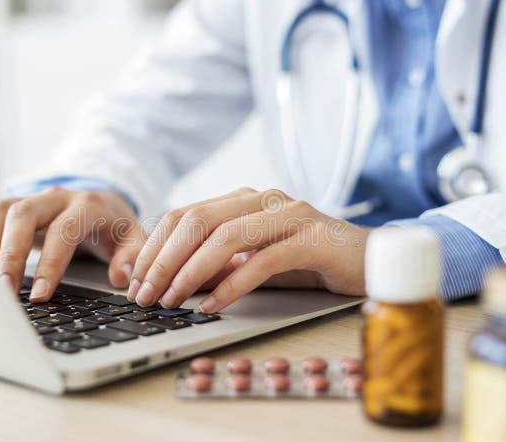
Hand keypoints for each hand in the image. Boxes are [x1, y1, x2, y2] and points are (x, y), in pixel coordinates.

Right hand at [0, 187, 145, 301]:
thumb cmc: (115, 227)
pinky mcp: (14, 209)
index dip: (51, 262)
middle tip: (5, 291)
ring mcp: (32, 200)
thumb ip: (133, 257)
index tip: (40, 295)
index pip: (64, 230)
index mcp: (88, 205)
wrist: (103, 202)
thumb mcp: (134, 239)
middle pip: (22, 213)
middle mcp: (55, 197)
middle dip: (10, 253)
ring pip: (0, 211)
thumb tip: (121, 278)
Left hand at [126, 187, 369, 312]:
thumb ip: (218, 265)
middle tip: (144, 294)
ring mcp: (290, 215)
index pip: (184, 215)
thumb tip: (170, 282)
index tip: (134, 280)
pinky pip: (262, 261)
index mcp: (244, 199)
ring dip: (191, 272)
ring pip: (225, 236)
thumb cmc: (309, 262)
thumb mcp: (254, 262)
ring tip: (171, 300)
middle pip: (197, 221)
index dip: (153, 247)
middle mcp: (263, 199)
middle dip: (163, 260)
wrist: (371, 261)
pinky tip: (213, 306)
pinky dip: (233, 285)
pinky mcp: (313, 239)